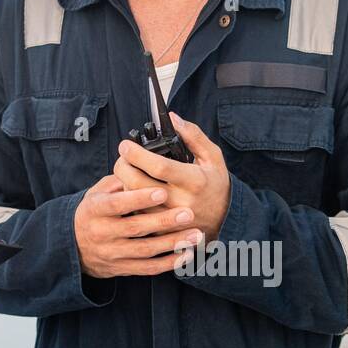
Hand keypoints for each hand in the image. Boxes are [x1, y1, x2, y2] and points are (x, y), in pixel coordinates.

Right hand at [74, 173, 207, 277]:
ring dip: (172, 243)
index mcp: (94, 209)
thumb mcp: (97, 193)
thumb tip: (143, 168)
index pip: (116, 204)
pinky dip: (168, 263)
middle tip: (188, 213)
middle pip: (135, 228)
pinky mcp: (122, 268)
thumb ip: (119, 183)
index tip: (162, 192)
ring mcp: (112, 253)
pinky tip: (186, 254)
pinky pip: (148, 268)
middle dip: (163, 221)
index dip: (138, 199)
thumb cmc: (93, 212)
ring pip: (145, 250)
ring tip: (195, 234)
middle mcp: (101, 232)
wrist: (74, 247)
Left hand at [113, 111, 231, 243]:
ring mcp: (170, 219)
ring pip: (133, 200)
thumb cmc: (215, 184)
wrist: (225, 218)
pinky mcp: (162, 229)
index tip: (126, 145)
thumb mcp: (213, 156)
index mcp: (194, 181)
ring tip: (127, 169)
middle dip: (123, 166)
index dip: (137, 154)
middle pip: (138, 184)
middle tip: (122, 156)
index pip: (159, 167)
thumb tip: (173, 118)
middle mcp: (181, 202)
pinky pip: (137, 213)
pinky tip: (133, 187)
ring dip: (123, 182)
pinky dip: (130, 198)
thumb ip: (193, 135)